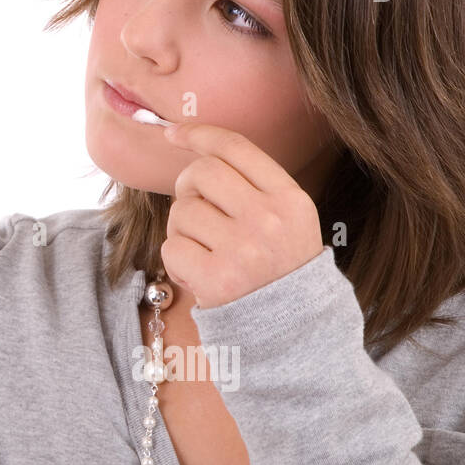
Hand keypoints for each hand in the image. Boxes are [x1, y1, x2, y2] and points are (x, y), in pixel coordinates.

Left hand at [159, 122, 323, 308]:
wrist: (293, 331)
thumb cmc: (278, 267)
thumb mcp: (287, 219)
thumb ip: (251, 184)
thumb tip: (193, 145)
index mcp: (290, 199)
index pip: (235, 148)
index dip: (198, 134)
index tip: (172, 133)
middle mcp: (269, 220)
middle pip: (201, 172)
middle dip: (188, 188)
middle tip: (198, 212)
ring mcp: (242, 250)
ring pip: (181, 211)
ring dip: (182, 229)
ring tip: (205, 250)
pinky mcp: (216, 279)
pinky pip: (172, 248)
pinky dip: (177, 261)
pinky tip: (199, 274)